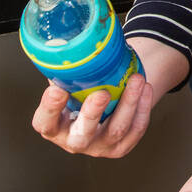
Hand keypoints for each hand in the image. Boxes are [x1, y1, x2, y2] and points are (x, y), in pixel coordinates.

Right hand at [31, 72, 152, 158]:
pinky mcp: (120, 148)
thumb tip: (66, 43)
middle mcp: (74, 141)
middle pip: (82, 134)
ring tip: (136, 79)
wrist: (99, 110)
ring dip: (128, 103)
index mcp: (54, 127)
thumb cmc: (77, 92)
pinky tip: (145, 88)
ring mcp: (99, 147)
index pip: (46, 122)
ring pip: (116, 130)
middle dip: (92, 114)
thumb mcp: (67, 84)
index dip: (50, 108)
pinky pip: (135, 130)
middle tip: (101, 94)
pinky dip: (142, 108)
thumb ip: (65, 71)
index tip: (57, 89)